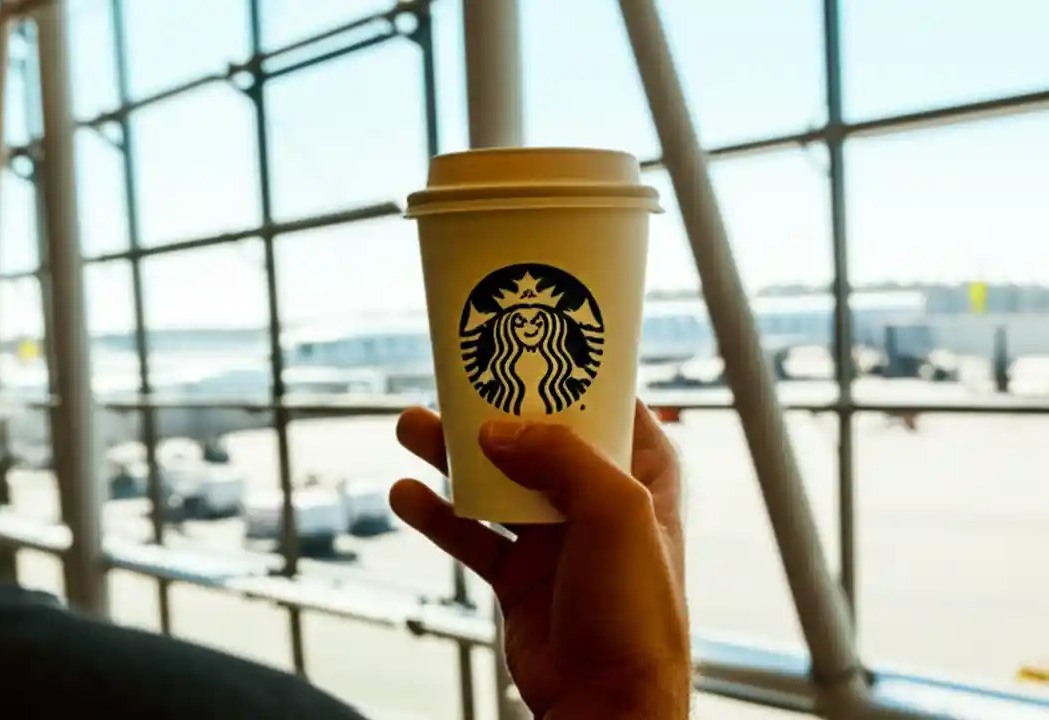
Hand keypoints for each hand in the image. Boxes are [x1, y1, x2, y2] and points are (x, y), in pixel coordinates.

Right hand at [390, 401, 688, 718]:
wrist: (607, 702)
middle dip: (494, 409)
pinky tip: (405, 495)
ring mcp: (557, 540)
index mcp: (642, 475)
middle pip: (539, 438)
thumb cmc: (636, 612)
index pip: (608, 406)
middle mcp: (599, 502)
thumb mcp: (615, 512)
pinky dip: (438, 515)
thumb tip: (498, 431)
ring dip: (453, 456)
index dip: (572, 373)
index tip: (529, 342)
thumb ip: (561, 457)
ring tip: (410, 426)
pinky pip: (471, 535)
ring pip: (496, 482)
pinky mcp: (520, 577)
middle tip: (453, 380)